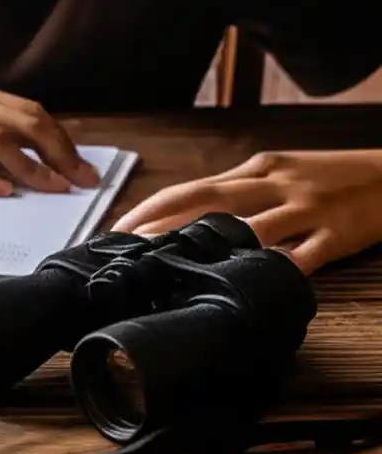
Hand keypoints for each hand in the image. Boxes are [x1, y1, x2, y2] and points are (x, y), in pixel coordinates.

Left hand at [113, 150, 381, 273]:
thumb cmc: (332, 177)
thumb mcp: (282, 174)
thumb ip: (240, 194)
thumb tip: (188, 220)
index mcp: (257, 169)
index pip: (191, 188)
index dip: (151, 209)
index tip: (117, 230)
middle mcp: (274, 184)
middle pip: (206, 202)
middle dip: (161, 226)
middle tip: (126, 249)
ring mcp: (305, 208)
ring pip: (250, 228)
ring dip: (208, 249)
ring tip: (172, 270)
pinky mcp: (336, 234)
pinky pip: (301, 255)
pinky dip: (273, 270)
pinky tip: (248, 284)